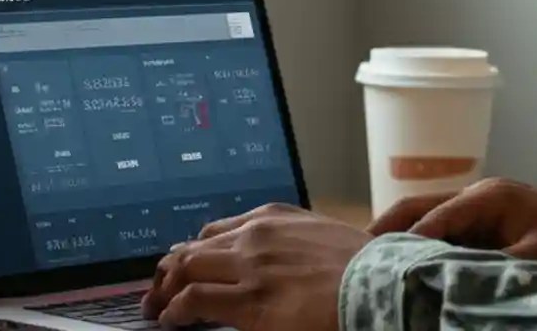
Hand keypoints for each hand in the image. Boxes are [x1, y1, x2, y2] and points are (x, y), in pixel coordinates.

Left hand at [142, 203, 371, 330]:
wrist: (378, 284)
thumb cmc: (362, 266)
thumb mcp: (322, 237)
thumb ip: (291, 243)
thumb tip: (275, 264)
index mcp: (273, 217)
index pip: (217, 230)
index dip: (196, 251)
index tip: (187, 265)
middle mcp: (254, 235)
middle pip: (194, 248)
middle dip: (171, 270)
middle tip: (159, 290)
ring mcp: (249, 266)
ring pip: (187, 270)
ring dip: (167, 291)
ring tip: (159, 308)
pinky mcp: (249, 301)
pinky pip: (195, 301)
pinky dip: (176, 310)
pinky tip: (172, 320)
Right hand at [367, 178, 536, 271]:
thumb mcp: (535, 258)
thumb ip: (493, 267)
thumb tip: (452, 280)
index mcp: (487, 197)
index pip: (433, 218)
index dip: (405, 242)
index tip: (377, 265)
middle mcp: (473, 195)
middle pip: (415, 208)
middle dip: (384, 232)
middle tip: (352, 259)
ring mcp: (472, 206)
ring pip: (420, 217)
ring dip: (395, 237)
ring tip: (365, 263)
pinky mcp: (475, 221)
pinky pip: (436, 229)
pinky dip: (414, 244)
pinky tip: (398, 265)